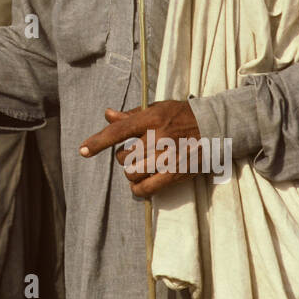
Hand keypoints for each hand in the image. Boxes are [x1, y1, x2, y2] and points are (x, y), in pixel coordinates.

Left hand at [78, 99, 202, 196]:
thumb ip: (131, 114)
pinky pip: (147, 188)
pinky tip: (140, 186)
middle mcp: (157, 137)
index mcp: (151, 119)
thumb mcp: (157, 109)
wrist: (215, 127)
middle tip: (134, 154)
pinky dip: (139, 190)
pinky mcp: (176, 173)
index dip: (98, 142)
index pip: (118, 131)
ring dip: (131, 173)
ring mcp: (167, 156)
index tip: (82, 150)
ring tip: (139, 168)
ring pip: (132, 173)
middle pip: (124, 156)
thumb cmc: (182, 116)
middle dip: (124, 158)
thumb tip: (107, 114)